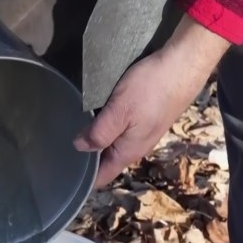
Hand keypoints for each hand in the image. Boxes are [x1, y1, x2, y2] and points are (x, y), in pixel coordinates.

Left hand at [73, 15, 230, 187]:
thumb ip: (100, 133)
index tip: (62, 169)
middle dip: (86, 157)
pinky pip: (120, 128)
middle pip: (106, 160)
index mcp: (129, 151)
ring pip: (113, 143)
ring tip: (70, 129)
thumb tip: (79, 148)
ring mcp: (142, 131)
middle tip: (58, 144)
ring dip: (95, 138)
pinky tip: (93, 115)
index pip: (103, 176)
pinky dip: (105, 126)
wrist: (184, 64)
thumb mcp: (119, 111)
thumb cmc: (151, 88)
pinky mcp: (145, 116)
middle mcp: (136, 145)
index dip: (83, 178)